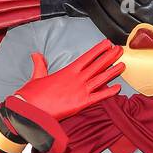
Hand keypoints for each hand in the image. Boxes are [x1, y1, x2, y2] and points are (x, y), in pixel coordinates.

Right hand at [10, 39, 124, 122]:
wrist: (29, 109)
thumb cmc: (32, 95)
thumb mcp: (36, 76)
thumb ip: (40, 64)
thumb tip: (36, 55)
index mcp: (67, 71)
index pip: (87, 57)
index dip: (98, 50)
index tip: (107, 44)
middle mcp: (76, 79)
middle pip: (97, 65)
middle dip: (109, 57)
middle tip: (119, 50)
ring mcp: (80, 91)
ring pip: (100, 78)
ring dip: (112, 71)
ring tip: (122, 64)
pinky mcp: (81, 104)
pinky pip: (98, 97)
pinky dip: (108, 92)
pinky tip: (117, 88)